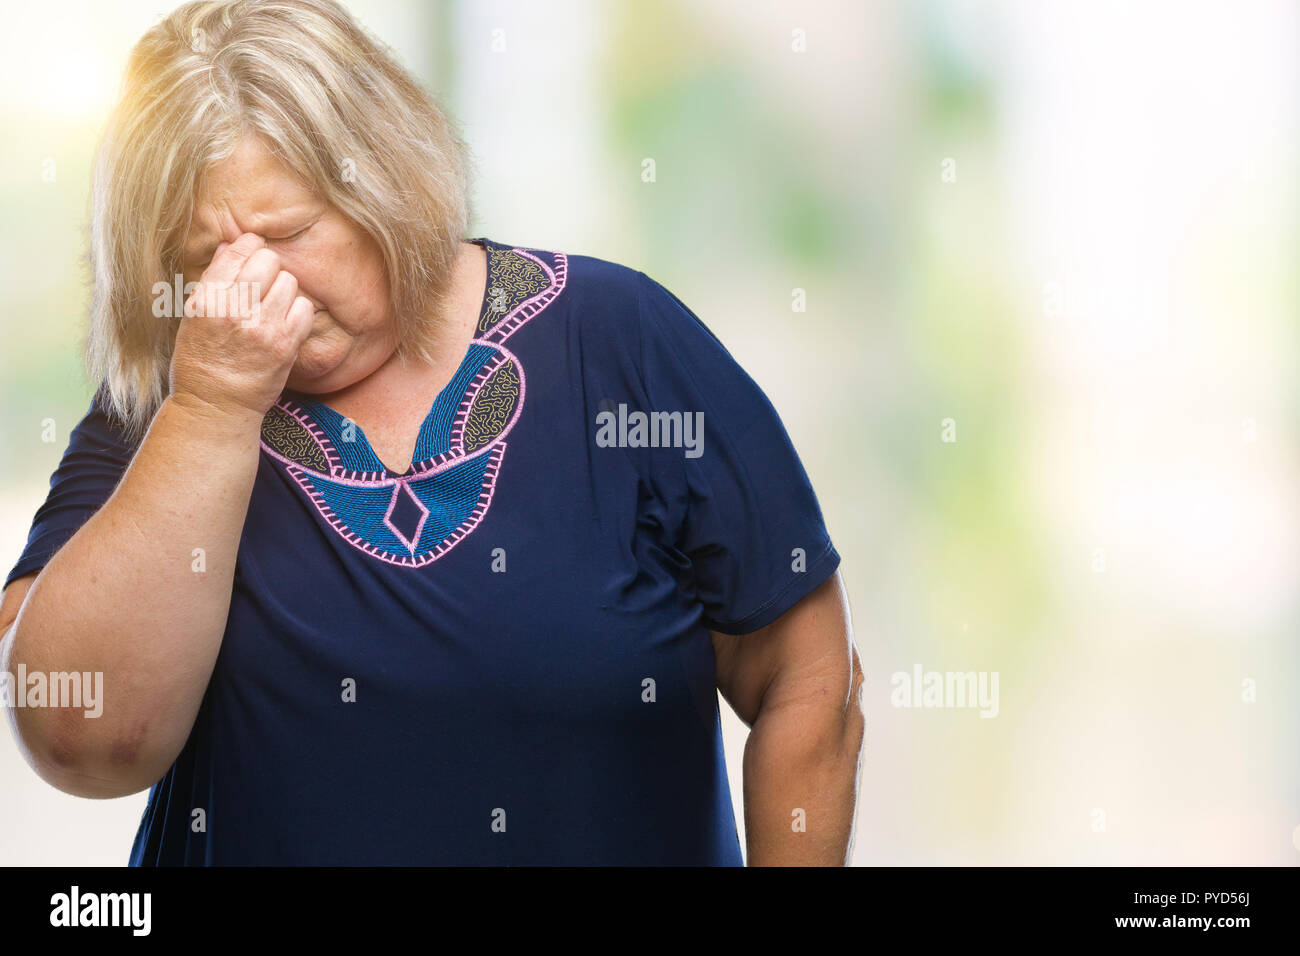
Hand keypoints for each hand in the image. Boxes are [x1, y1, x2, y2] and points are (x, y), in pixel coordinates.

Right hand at [170, 232, 315, 420]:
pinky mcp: (285, 345)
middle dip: (268, 266)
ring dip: (284, 289)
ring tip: (273, 305)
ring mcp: (263, 328)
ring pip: (290, 282)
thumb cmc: (200, 361)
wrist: (215, 406)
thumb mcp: (193, 317)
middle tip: (264, 282)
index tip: (253, 250)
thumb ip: (214, 280)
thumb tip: (230, 245)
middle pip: (268, 260)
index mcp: (207, 300)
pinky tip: (286, 321)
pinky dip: (298, 311)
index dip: (249, 245)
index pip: (235, 251)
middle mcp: (235, 310)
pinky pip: (305, 308)